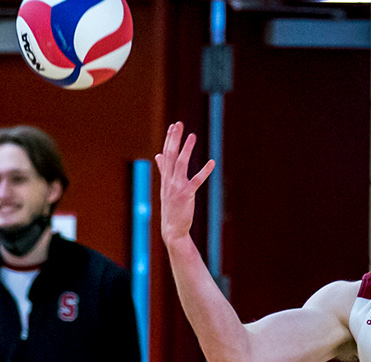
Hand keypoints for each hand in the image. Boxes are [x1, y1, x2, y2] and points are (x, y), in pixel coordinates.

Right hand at [155, 122, 214, 246]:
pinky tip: (212, 162)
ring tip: (192, 136)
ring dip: (186, 149)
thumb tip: (158, 155)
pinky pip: (196, 180)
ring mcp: (177, 187)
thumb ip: (163, 170)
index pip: (166, 154)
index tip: (173, 126)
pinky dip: (205, 171)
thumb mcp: (165, 187)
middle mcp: (169, 180)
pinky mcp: (186, 195)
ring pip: (180, 164)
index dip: (169, 139)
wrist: (172, 229)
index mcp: (165, 178)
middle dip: (174, 139)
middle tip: (179, 124)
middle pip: (170, 155)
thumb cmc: (171, 208)